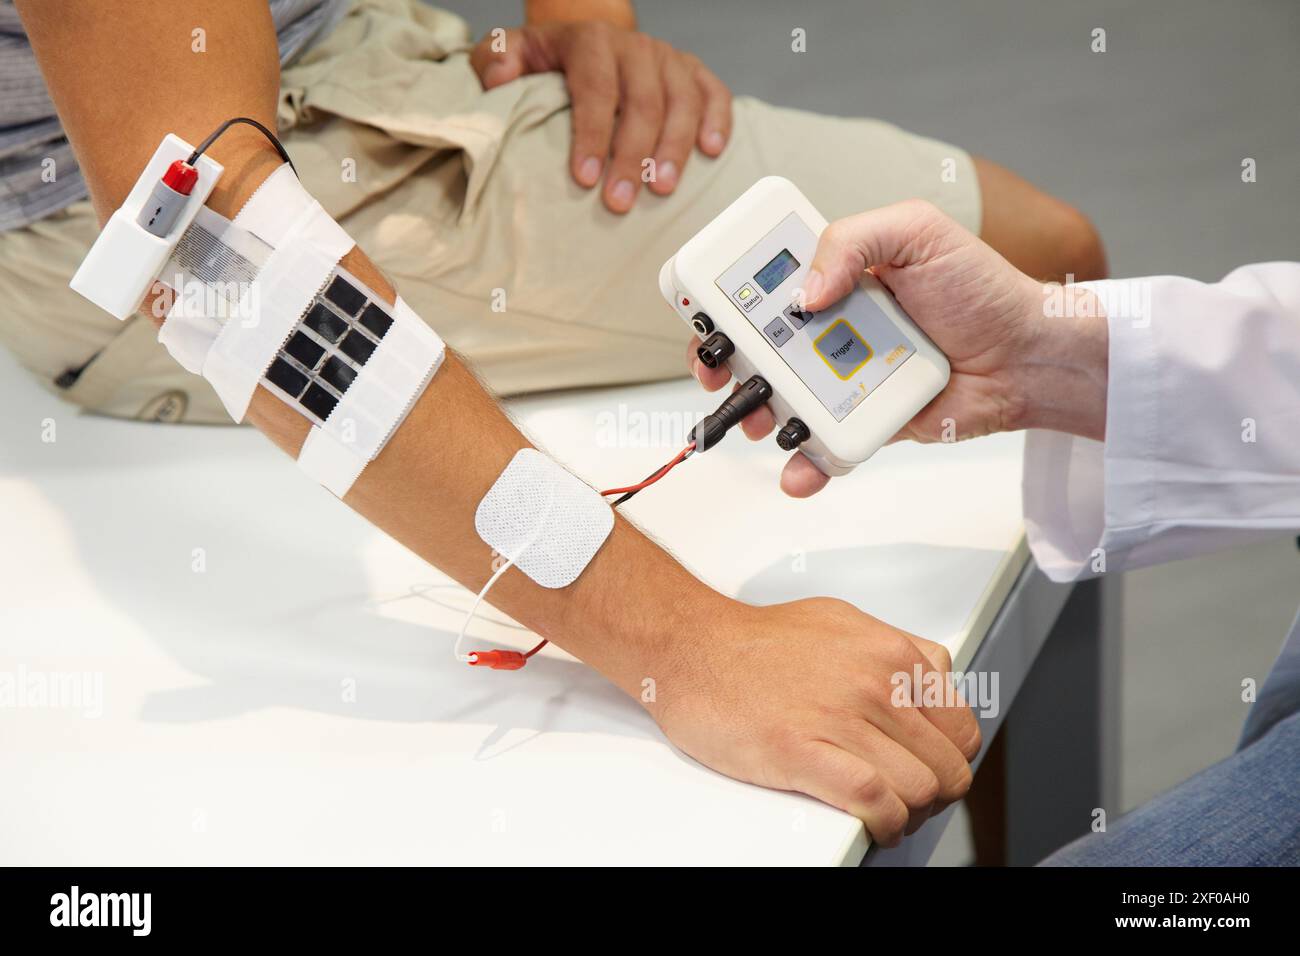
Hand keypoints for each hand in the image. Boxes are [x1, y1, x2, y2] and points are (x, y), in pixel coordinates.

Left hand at [469, 21, 731, 212]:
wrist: (585, 42)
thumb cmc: (546, 61)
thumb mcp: (510, 53)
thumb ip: (495, 61)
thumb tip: (498, 80)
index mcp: (589, 40)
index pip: (595, 87)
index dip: (592, 133)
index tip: (585, 178)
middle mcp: (633, 46)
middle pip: (643, 100)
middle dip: (633, 155)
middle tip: (620, 201)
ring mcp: (666, 58)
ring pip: (682, 100)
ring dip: (675, 148)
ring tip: (664, 189)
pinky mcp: (690, 71)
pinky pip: (713, 92)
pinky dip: (718, 120)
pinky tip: (711, 152)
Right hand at [648, 597, 980, 845]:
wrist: (690, 647)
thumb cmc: (754, 641)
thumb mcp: (839, 622)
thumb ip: (891, 648)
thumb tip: (928, 676)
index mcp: (889, 652)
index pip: (960, 725)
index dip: (950, 759)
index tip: (932, 770)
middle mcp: (874, 682)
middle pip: (946, 764)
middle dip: (935, 793)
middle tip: (911, 800)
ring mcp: (840, 717)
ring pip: (919, 788)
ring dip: (909, 814)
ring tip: (889, 814)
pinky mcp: (802, 751)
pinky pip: (875, 801)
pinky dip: (884, 824)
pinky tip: (874, 824)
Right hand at [688, 200, 1107, 495]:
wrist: (1025, 355)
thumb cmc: (980, 288)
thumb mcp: (917, 232)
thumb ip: (853, 240)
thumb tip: (805, 292)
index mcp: (834, 276)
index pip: (765, 282)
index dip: (727, 294)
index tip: (706, 307)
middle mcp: (829, 327)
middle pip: (756, 345)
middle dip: (723, 360)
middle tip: (718, 369)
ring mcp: (842, 377)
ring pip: (778, 398)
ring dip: (753, 412)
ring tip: (755, 417)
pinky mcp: (861, 421)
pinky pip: (820, 444)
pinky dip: (801, 463)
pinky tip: (794, 468)